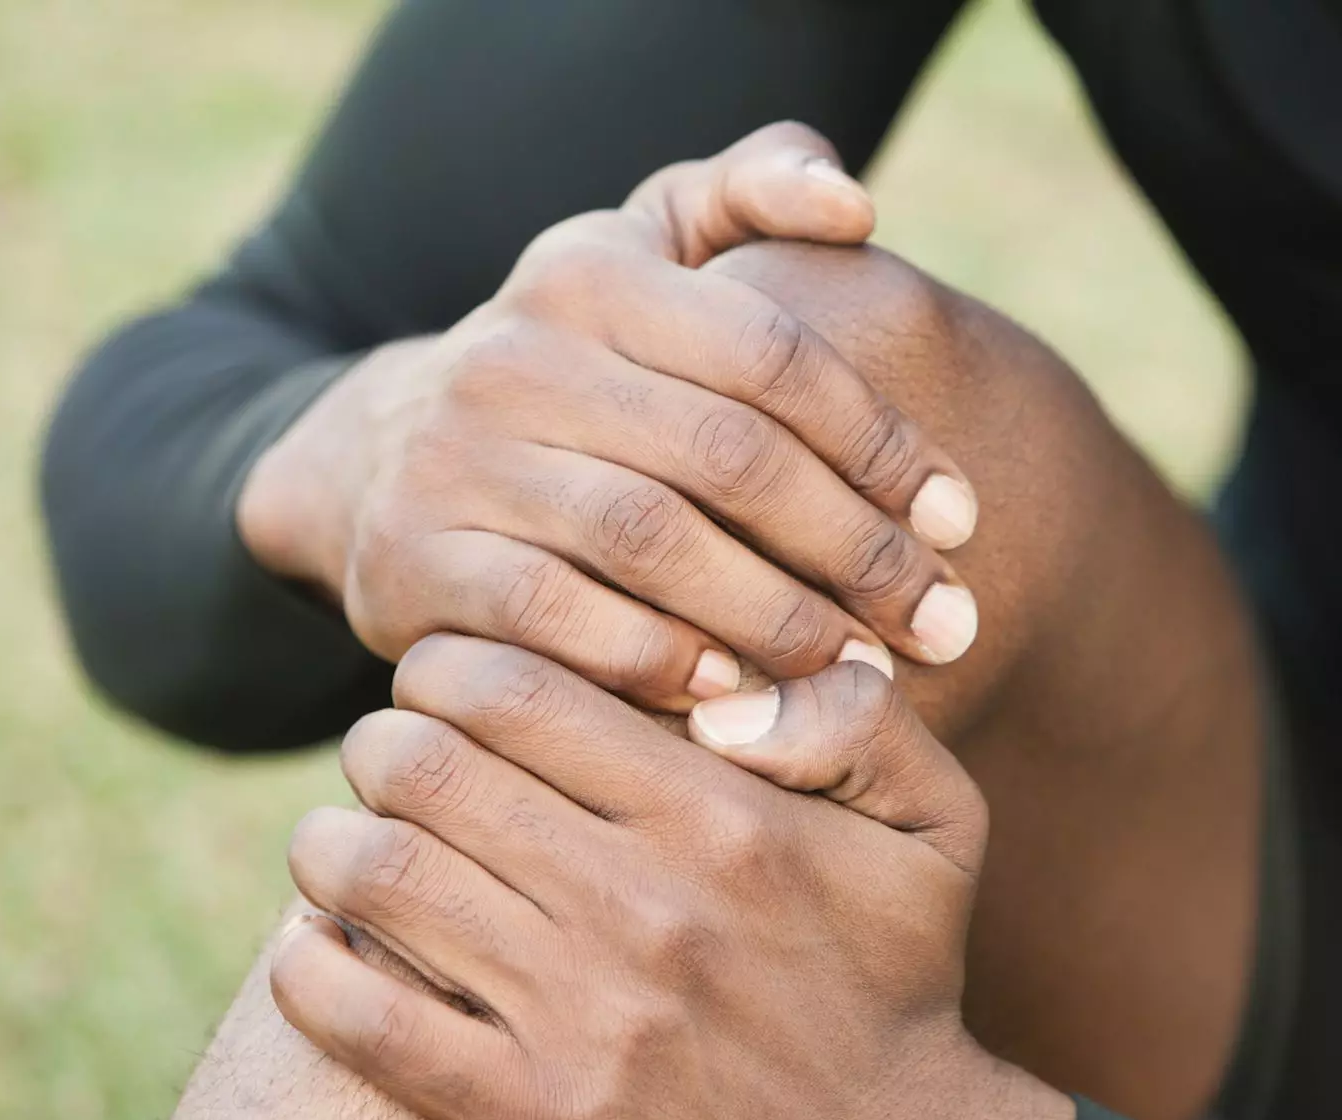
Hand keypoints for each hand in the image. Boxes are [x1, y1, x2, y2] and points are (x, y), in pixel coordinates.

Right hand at [238, 123, 982, 712]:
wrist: (383, 466)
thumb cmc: (571, 369)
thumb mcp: (641, 256)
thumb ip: (748, 196)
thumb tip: (853, 205)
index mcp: (589, 273)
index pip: (771, 354)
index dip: (881, 442)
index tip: (958, 521)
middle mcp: (513, 355)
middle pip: (727, 456)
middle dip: (855, 549)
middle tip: (941, 622)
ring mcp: (457, 462)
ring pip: (652, 543)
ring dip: (777, 619)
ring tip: (865, 673)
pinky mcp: (419, 565)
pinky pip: (564, 625)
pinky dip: (662, 666)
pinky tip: (742, 701)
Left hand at [268, 635, 1071, 1119]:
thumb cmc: (894, 977)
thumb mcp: (936, 823)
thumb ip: (855, 716)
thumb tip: (721, 690)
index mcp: (722, 814)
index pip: (513, 689)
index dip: (444, 667)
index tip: (440, 687)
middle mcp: (644, 906)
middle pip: (424, 767)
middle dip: (380, 744)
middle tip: (387, 761)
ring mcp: (580, 1020)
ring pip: (376, 877)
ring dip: (329, 844)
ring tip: (343, 845)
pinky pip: (361, 1016)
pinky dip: (309, 965)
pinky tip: (319, 945)